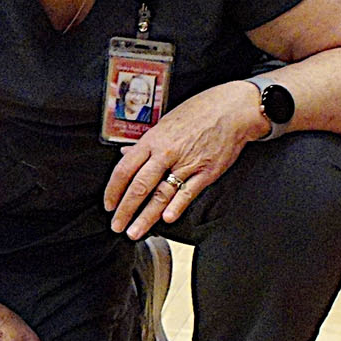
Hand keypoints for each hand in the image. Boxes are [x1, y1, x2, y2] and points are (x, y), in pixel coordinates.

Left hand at [104, 81, 257, 239]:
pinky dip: (177, 206)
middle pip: (139, 186)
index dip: (113, 190)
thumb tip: (125, 153)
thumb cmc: (198, 112)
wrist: (233, 109)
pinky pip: (188, 192)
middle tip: (116, 225)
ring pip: (161, 194)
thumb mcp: (164, 123)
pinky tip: (167, 219)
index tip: (108, 205)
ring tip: (135, 231)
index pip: (124, 169)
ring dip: (146, 216)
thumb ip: (145, 143)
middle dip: (125, 209)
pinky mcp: (207, 172)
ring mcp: (187, 163)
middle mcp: (166, 154)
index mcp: (152, 141)